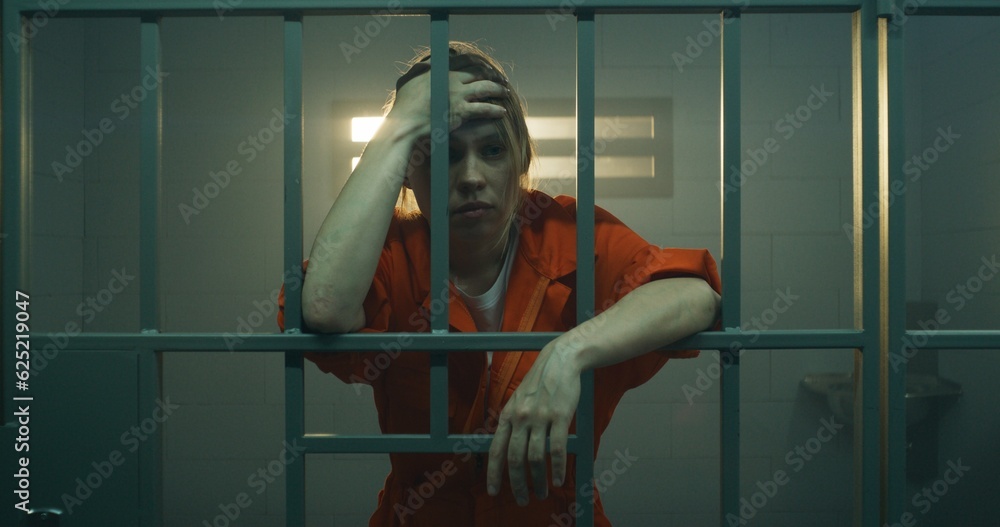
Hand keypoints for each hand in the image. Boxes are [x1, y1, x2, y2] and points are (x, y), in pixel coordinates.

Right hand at [390, 68, 507, 135]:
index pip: (465, 60)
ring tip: (506, 93)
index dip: (479, 63)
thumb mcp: (407, 81)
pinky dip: (495, 110)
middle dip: (493, 76)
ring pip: (485, 88)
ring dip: (498, 90)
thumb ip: (419, 70)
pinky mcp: (462, 112)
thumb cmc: (403, 107)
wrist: (405, 124)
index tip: (487, 68)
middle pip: (479, 73)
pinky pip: (484, 109)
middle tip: (501, 80)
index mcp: (440, 70)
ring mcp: (457, 95)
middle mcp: (451, 79)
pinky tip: (502, 112)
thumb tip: (427, 63)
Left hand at [486, 339, 582, 504]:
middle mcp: (520, 418)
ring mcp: (540, 417)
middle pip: (514, 459)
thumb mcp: (518, 400)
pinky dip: (557, 468)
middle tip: (521, 500)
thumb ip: (512, 422)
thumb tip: (507, 448)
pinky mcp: (560, 416)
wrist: (560, 361)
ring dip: (538, 481)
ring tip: (542, 493)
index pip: (495, 450)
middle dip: (517, 484)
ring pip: (535, 458)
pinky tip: (560, 479)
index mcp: (507, 415)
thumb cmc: (540, 383)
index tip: (493, 491)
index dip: (493, 473)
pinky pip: (557, 449)